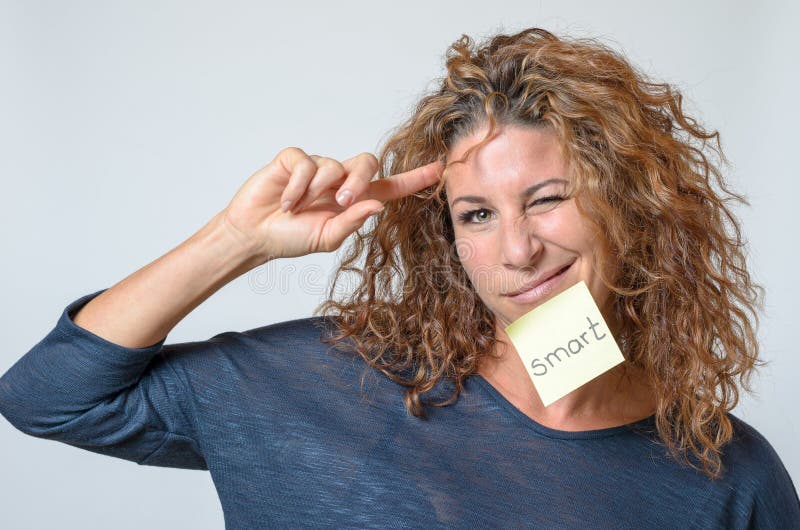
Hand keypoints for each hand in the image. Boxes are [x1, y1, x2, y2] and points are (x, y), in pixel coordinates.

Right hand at [220, 147, 443, 261]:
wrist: (254, 236)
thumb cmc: (291, 238)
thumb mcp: (326, 238)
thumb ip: (352, 222)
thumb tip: (378, 205)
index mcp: (354, 201)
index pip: (390, 187)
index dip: (415, 178)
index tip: (440, 168)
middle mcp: (339, 180)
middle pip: (366, 163)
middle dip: (358, 180)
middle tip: (341, 200)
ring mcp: (317, 168)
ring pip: (333, 164)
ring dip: (316, 190)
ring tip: (298, 208)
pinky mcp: (293, 160)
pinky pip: (305, 162)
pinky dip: (296, 186)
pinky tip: (286, 202)